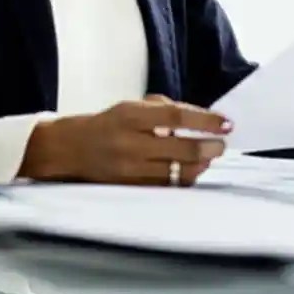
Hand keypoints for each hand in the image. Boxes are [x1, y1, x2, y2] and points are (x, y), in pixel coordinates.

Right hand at [21, 94, 231, 186]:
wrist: (67, 150)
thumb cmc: (104, 124)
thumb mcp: (128, 106)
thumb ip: (161, 109)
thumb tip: (198, 119)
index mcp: (128, 115)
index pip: (175, 116)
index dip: (205, 121)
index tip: (226, 123)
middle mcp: (129, 143)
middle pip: (180, 148)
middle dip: (209, 147)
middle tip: (222, 144)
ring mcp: (129, 169)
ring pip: (177, 172)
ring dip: (200, 165)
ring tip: (209, 157)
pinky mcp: (130, 187)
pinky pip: (166, 186)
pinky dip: (184, 178)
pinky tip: (193, 171)